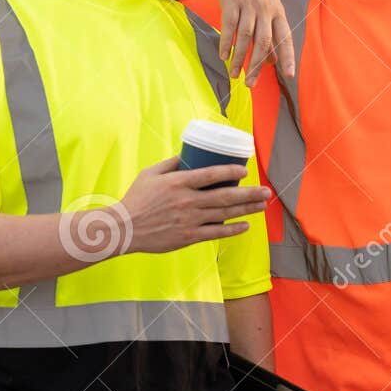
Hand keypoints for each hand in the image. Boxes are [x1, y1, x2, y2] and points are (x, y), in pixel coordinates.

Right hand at [116, 156, 270, 254]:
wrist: (124, 228)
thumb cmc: (136, 198)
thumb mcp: (150, 173)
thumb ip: (171, 163)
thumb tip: (188, 153)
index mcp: (178, 183)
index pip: (211, 174)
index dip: (231, 172)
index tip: (245, 171)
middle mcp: (187, 201)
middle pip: (225, 196)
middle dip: (249, 193)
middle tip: (266, 190)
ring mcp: (190, 220)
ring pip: (225, 214)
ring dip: (247, 209)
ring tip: (262, 205)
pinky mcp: (188, 237)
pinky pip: (216, 232)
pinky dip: (232, 230)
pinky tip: (245, 226)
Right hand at [211, 0, 295, 85]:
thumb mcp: (266, 7)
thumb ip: (271, 34)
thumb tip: (274, 63)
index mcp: (277, 12)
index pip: (285, 38)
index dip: (288, 57)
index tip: (289, 76)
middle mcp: (265, 9)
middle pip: (264, 41)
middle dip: (256, 65)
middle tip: (251, 84)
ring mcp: (248, 4)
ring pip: (245, 36)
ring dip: (239, 58)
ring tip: (234, 74)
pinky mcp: (231, 0)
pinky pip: (229, 25)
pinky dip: (226, 42)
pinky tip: (223, 56)